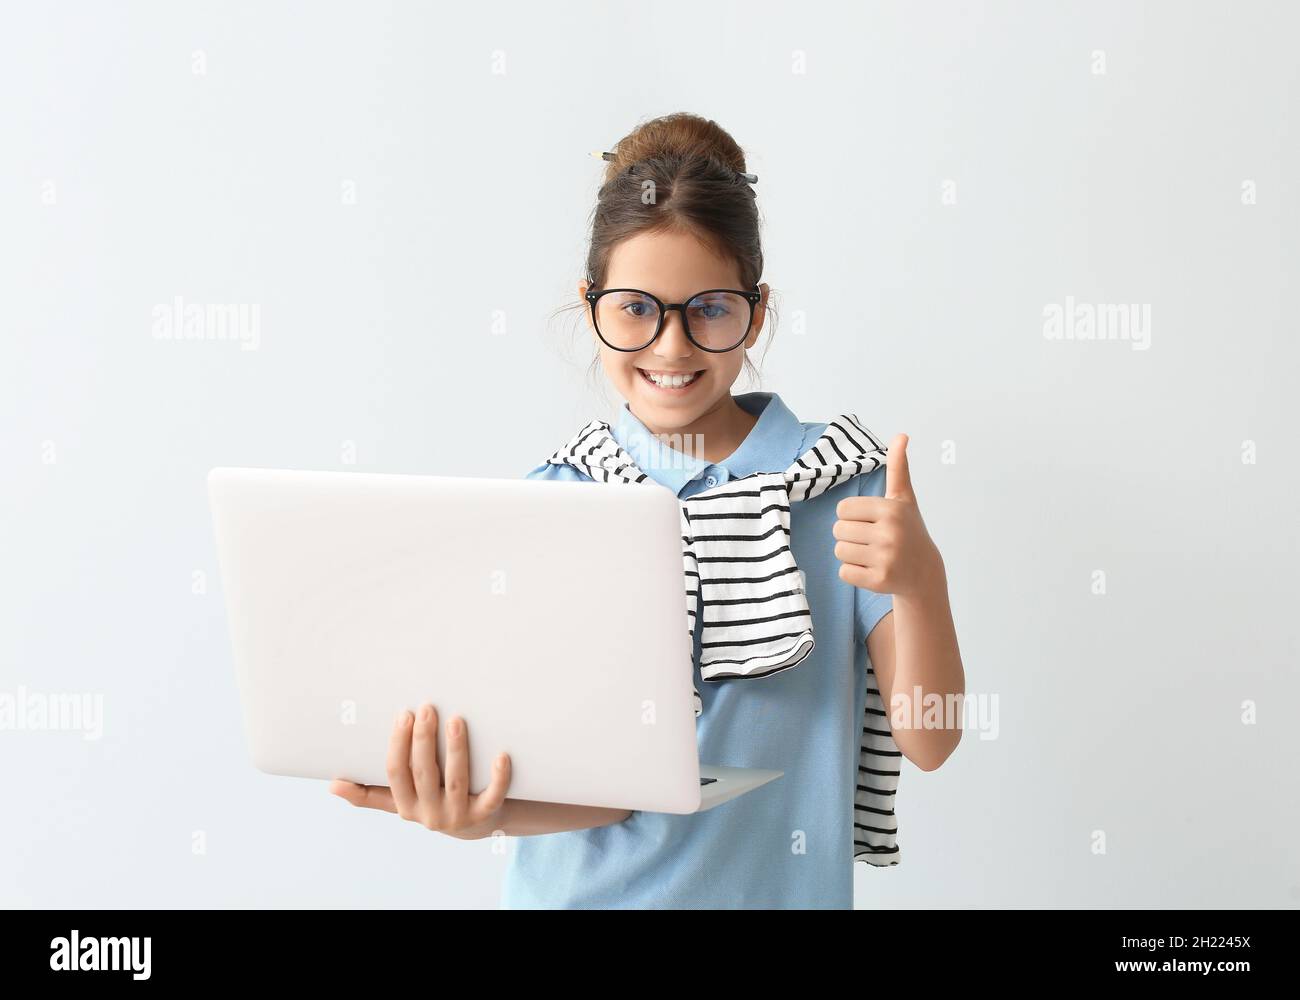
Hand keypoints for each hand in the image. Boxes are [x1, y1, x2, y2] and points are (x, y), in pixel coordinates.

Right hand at [330, 704, 512, 840]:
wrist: (479, 826)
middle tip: (427, 707)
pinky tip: (501, 755)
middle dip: (424, 739)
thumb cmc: (434, 803)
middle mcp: (430, 815)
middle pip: (424, 773)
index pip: (396, 773)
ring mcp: (459, 816)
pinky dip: (498, 777)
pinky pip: (493, 796)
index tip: (403, 714)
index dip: (398, 744)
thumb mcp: (402, 802)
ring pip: (457, 780)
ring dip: (456, 749)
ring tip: (457, 720)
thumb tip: (332, 785)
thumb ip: (370, 794)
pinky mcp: (487, 815)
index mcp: (407, 807)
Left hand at [833, 433, 943, 597]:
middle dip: (850, 536)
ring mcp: (886, 558)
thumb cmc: (908, 530)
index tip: (871, 522)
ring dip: (851, 555)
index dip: (853, 516)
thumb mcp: (903, 499)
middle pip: (838, 531)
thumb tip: (901, 434)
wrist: (924, 573)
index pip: (843, 509)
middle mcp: (890, 533)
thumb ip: (898, 467)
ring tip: (873, 555)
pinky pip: (844, 573)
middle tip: (872, 540)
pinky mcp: (879, 580)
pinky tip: (873, 570)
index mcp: (891, 509)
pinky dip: (854, 573)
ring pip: (839, 552)